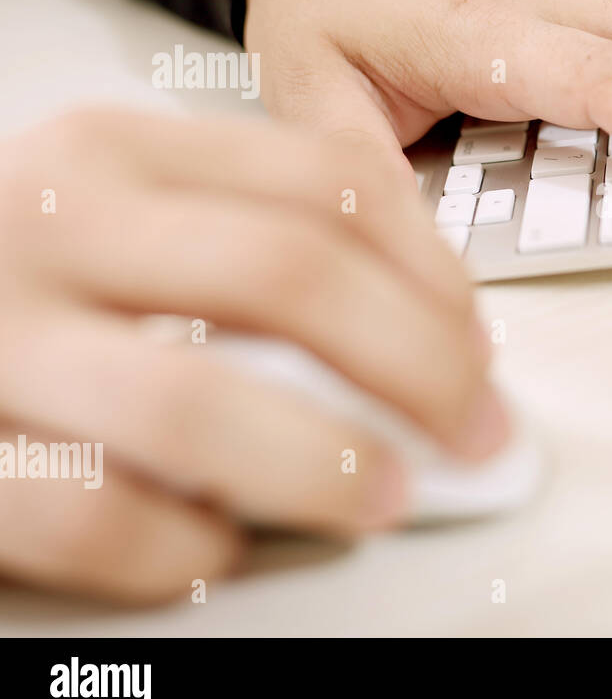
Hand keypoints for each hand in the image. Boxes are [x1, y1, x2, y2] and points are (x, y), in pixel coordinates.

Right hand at [0, 108, 502, 601]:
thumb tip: (439, 334)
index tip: (480, 347)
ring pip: (195, 402)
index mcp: (124, 151)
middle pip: (294, 279)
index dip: (438, 276)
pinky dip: (179, 548)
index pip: (331, 187)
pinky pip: (91, 516)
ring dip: (323, 464)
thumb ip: (260, 242)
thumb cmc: (33, 276)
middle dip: (423, 367)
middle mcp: (56, 221)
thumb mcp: (138, 213)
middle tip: (478, 435)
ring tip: (384, 499)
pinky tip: (215, 548)